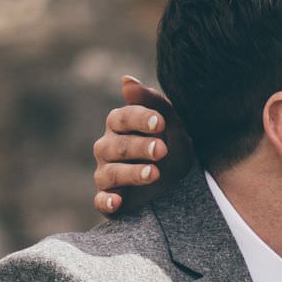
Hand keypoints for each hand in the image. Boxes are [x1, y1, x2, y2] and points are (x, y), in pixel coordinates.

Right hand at [93, 75, 193, 214]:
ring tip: (154, 173)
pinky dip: (106, 201)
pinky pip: (101, 200)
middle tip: (162, 150)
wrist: (180, 184)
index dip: (141, 119)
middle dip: (140, 147)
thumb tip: (127, 80)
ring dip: (131, 173)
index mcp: (118, 125)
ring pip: (111, 172)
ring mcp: (106, 174)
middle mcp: (107, 148)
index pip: (122, 118)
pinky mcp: (109, 200)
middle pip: (117, 146)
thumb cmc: (169, 146)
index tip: (161, 123)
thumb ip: (152, 101)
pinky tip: (117, 201)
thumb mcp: (170, 124)